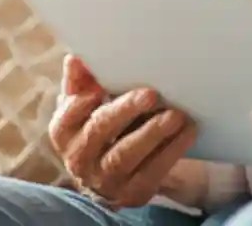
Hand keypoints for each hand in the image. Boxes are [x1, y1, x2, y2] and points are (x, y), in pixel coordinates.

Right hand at [48, 55, 197, 208]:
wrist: (113, 178)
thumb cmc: (99, 129)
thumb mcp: (84, 107)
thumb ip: (80, 82)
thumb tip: (75, 59)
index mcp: (64, 134)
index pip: (66, 118)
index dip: (80, 104)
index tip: (99, 88)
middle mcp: (80, 159)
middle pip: (99, 132)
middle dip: (125, 111)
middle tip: (151, 94)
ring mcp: (106, 180)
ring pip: (126, 156)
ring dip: (152, 133)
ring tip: (175, 115)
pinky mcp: (134, 193)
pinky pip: (153, 172)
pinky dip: (172, 150)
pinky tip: (187, 131)